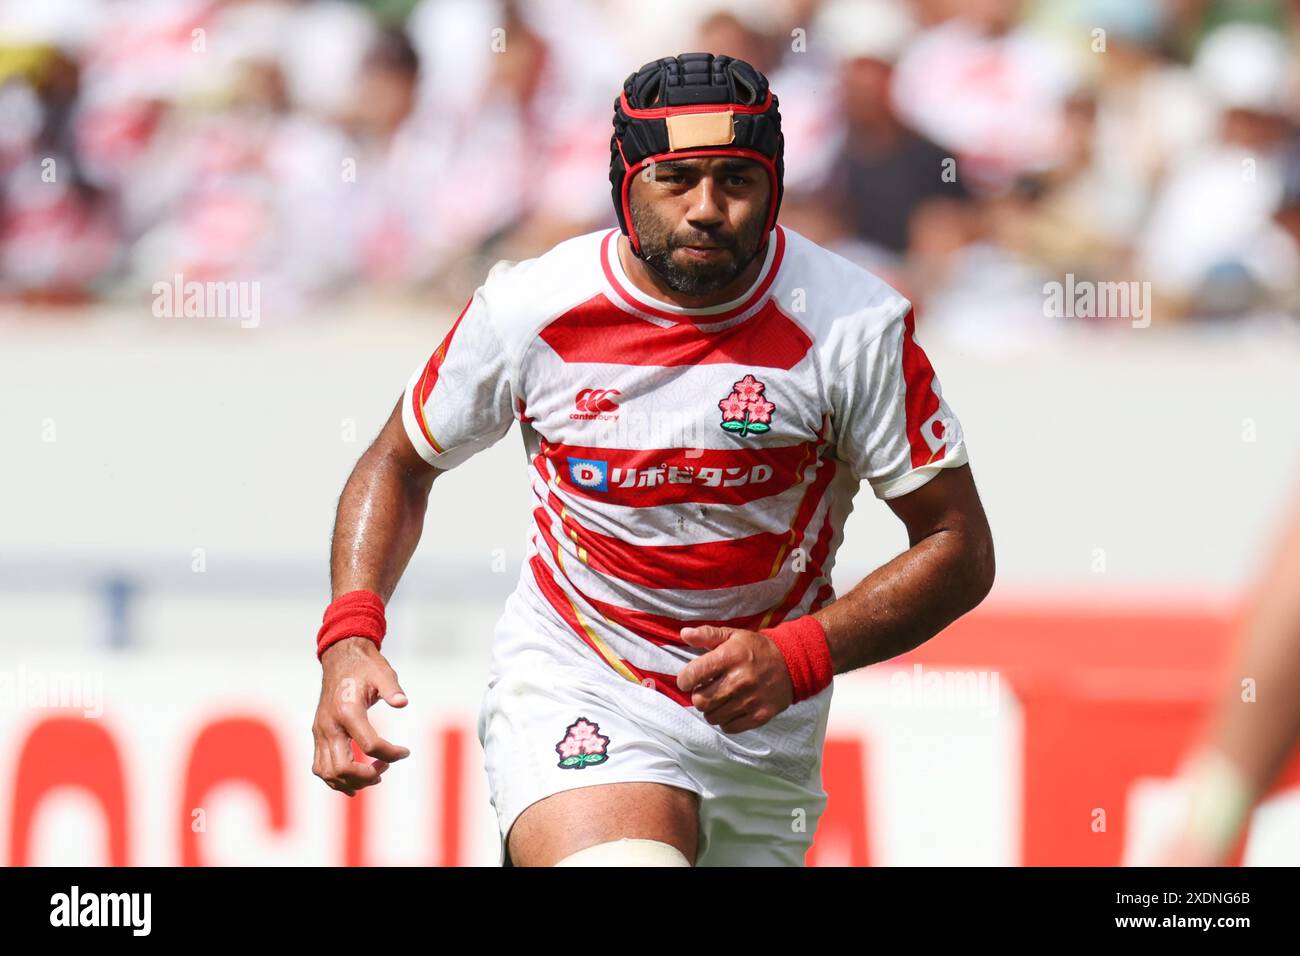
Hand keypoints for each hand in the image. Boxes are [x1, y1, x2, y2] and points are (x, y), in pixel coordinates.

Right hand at [312, 636, 409, 796]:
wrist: (341, 658)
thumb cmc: (365, 667)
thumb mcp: (383, 673)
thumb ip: (392, 689)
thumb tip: (403, 703)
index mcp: (347, 711)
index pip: (369, 745)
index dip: (391, 754)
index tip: (405, 752)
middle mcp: (329, 725)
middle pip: (342, 768)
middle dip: (367, 776)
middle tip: (386, 767)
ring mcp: (320, 732)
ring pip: (327, 773)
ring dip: (351, 782)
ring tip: (374, 774)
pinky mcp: (318, 735)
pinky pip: (320, 767)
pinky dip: (336, 780)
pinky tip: (355, 781)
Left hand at [675, 626, 794, 733]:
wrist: (793, 664)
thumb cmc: (758, 649)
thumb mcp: (734, 636)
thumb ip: (707, 635)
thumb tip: (684, 634)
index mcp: (730, 657)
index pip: (693, 675)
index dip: (684, 679)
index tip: (688, 679)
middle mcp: (739, 680)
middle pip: (700, 701)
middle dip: (698, 696)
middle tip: (706, 689)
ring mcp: (750, 701)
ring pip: (712, 716)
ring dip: (711, 709)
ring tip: (720, 699)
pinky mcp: (759, 716)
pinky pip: (728, 727)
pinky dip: (726, 720)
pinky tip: (731, 708)